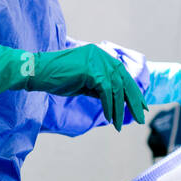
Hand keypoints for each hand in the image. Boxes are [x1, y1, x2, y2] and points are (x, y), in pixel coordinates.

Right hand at [26, 44, 148, 130]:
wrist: (38, 72)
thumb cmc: (57, 78)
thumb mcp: (83, 83)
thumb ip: (99, 87)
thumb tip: (115, 100)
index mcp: (101, 56)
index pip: (122, 74)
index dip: (133, 90)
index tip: (141, 105)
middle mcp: (102, 55)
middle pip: (124, 80)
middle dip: (134, 100)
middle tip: (142, 116)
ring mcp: (97, 61)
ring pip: (116, 88)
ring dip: (119, 109)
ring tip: (120, 125)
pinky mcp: (91, 70)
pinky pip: (105, 92)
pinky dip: (108, 106)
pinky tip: (109, 118)